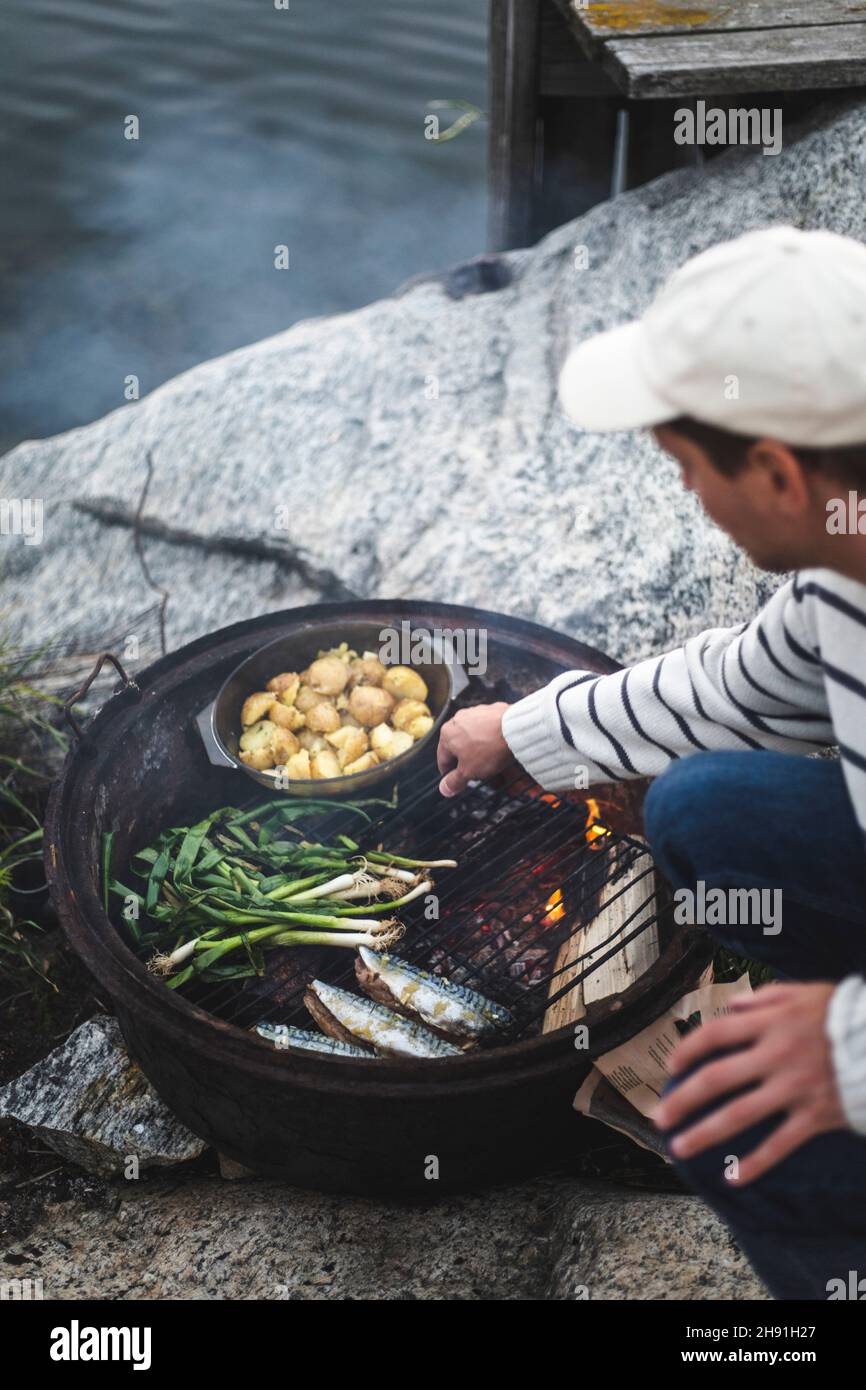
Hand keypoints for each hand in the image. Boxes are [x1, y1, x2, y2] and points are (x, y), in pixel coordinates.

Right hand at [437, 702, 514, 796]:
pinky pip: (491, 733)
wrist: (515, 730)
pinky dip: (494, 744)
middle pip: (462, 749)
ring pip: (478, 741)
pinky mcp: (493, 712)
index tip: (457, 782)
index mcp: (447, 734)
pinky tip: (502, 754)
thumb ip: (454, 781)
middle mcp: (460, 720)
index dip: (450, 775)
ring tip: (496, 769)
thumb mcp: (468, 772)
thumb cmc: (490, 746)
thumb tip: (446, 788)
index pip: (443, 759)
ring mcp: (477, 714)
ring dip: (484, 756)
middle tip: (480, 777)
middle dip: (472, 766)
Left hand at [652, 981, 846, 1183]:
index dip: (687, 1050)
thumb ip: (764, 997)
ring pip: (739, 1115)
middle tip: (658, 1116)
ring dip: (704, 1133)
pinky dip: (755, 1164)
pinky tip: (732, 1177)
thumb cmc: (842, 1014)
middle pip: (716, 1079)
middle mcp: (775, 1055)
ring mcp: (794, 1089)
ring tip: (678, 1147)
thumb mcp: (803, 992)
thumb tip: (732, 1007)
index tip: (671, 1068)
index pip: (715, 1035)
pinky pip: (779, 1145)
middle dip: (683, 1099)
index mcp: (770, 1022)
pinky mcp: (814, 1117)